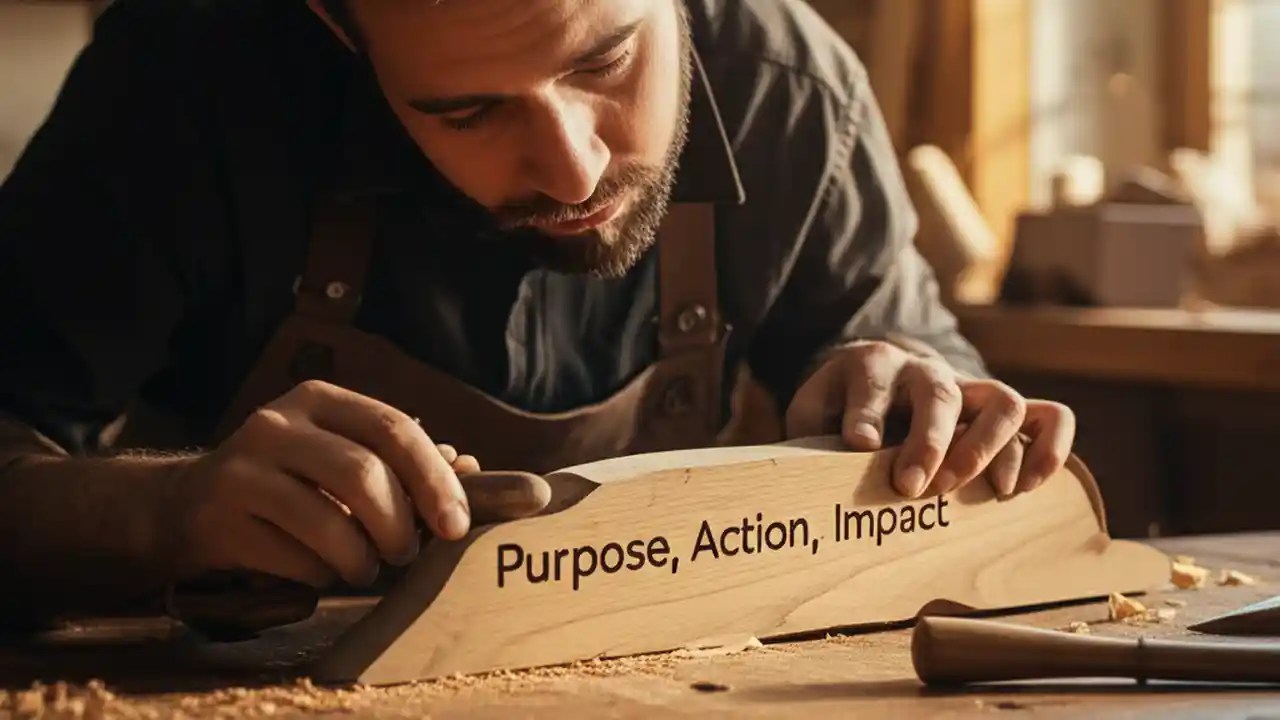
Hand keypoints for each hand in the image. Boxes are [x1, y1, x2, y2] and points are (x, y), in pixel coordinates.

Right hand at [172, 380, 484, 588]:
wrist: (185, 505)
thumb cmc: (287, 480)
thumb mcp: (339, 453)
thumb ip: (400, 460)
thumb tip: (468, 467)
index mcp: (319, 399)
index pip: (392, 429)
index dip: (434, 479)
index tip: (457, 525)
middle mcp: (277, 424)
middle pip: (363, 474)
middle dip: (399, 525)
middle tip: (406, 554)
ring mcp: (242, 470)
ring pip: (329, 522)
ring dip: (362, 559)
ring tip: (366, 569)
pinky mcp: (219, 518)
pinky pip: (294, 558)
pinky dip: (322, 575)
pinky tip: (321, 571)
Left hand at [785, 341, 1075, 498]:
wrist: (878, 383)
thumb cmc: (840, 412)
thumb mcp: (812, 416)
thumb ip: (813, 436)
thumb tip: (816, 478)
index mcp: (871, 367)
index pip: (870, 385)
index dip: (866, 415)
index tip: (861, 446)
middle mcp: (926, 372)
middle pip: (940, 393)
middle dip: (931, 442)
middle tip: (913, 489)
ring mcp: (972, 389)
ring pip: (1003, 401)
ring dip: (989, 448)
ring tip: (975, 492)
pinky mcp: (1005, 410)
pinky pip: (1049, 416)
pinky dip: (1050, 447)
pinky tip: (1026, 488)